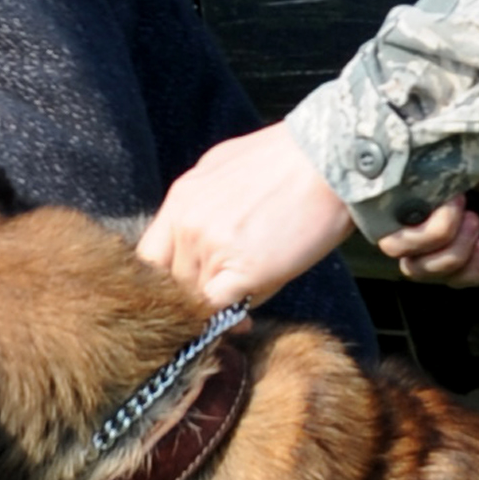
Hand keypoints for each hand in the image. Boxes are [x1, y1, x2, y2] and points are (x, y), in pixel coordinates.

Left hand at [137, 124, 353, 313]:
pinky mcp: (240, 270)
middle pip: (173, 282)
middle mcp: (186, 223)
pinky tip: (245, 318)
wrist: (330, 159)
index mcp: (181, 199)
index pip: (149, 257)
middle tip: (223, 298)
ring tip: (242, 302)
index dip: (165, 279)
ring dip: (217, 306)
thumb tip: (201, 238)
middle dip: (197, 293)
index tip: (186, 287)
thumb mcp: (226, 168)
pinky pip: (220, 311)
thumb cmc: (289, 161)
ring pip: (197, 298)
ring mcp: (210, 247)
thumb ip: (203, 205)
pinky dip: (231, 320)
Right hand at [380, 139, 478, 286]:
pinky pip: (460, 279)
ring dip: (452, 253)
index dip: (392, 222)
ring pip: (424, 270)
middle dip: (429, 238)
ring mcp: (455, 230)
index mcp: (416, 178)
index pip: (379, 214)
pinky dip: (472, 269)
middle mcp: (428, 205)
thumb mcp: (455, 142)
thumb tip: (386, 172)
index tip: (421, 205)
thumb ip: (420, 162)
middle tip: (462, 209)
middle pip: (398, 251)